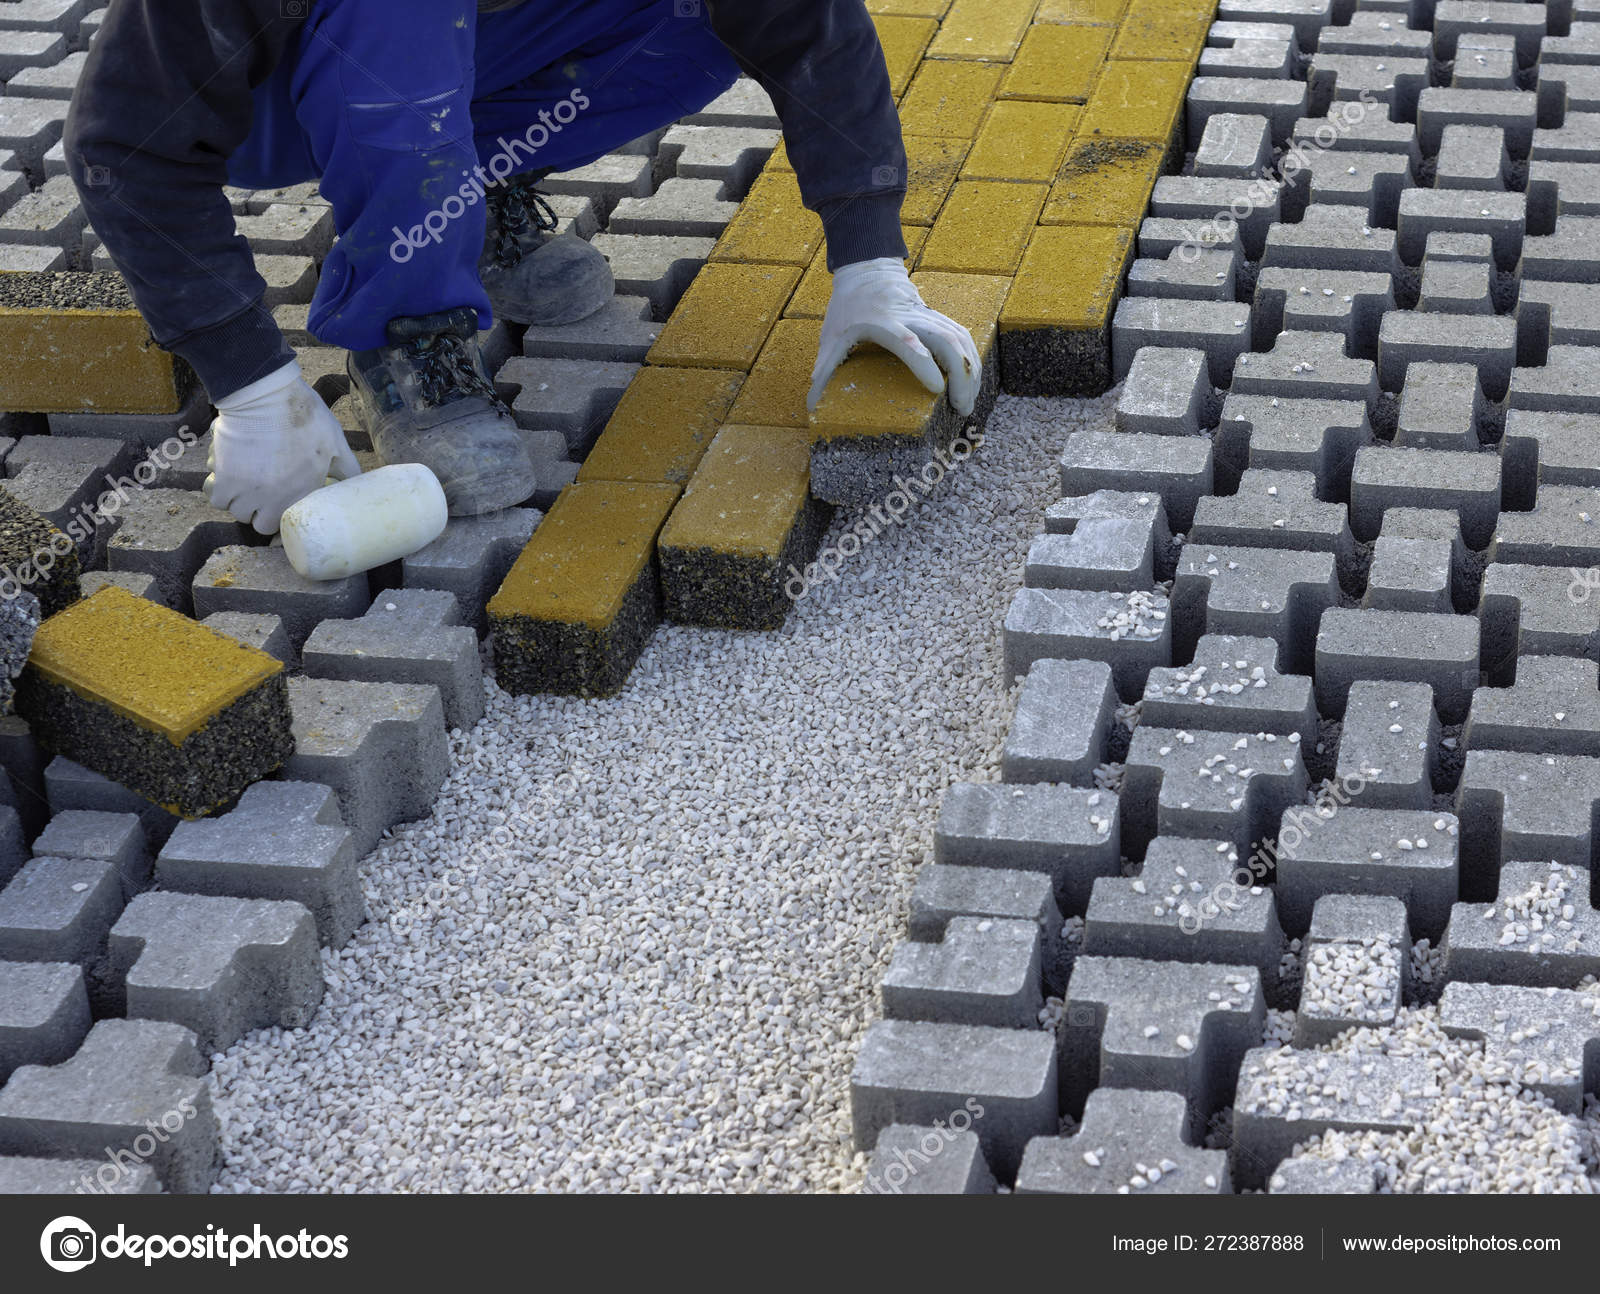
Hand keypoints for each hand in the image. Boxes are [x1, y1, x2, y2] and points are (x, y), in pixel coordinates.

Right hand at [204, 360, 360, 533]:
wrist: (265, 395)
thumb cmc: (303, 415)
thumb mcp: (336, 442)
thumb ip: (347, 468)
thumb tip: (359, 482)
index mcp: (302, 494)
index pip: (287, 526)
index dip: (280, 517)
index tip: (276, 506)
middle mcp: (275, 500)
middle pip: (258, 524)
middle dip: (258, 511)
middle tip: (259, 493)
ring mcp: (248, 492)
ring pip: (235, 511)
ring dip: (237, 500)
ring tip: (242, 482)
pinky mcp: (224, 479)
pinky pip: (214, 497)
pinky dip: (216, 488)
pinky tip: (224, 473)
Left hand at [807, 257, 981, 415]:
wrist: (868, 269)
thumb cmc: (848, 307)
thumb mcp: (832, 334)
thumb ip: (825, 367)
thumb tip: (810, 403)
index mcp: (884, 322)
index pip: (909, 342)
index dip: (923, 364)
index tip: (935, 389)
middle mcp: (912, 316)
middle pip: (947, 340)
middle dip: (960, 375)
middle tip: (961, 408)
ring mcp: (928, 314)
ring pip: (960, 338)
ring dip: (970, 371)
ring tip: (968, 403)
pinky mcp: (939, 316)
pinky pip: (962, 336)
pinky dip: (970, 359)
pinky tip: (972, 382)